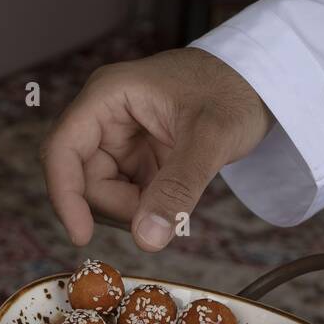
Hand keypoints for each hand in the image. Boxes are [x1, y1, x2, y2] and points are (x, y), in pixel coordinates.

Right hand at [41, 48, 271, 251]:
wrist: (261, 84)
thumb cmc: (236, 92)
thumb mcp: (211, 140)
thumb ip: (178, 189)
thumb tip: (147, 239)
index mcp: (108, 97)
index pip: (62, 151)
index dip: (65, 196)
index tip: (82, 236)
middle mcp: (104, 117)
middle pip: (84, 181)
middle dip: (120, 206)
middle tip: (165, 210)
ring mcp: (119, 139)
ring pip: (104, 194)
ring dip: (136, 209)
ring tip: (179, 192)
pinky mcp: (135, 158)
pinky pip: (127, 196)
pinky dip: (148, 207)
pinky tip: (176, 194)